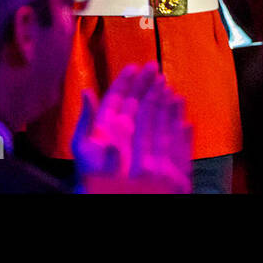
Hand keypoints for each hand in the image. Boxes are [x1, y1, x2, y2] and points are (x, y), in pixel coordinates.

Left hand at [73, 63, 192, 193]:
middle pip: (136, 100)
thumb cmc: (93, 174)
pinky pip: (164, 127)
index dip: (125, 81)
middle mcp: (123, 129)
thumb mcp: (84, 145)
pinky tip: (178, 104)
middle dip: (145, 82)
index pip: (116, 97)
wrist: (109, 196)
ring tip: (168, 83)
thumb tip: (86, 91)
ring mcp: (139, 138)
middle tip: (155, 67)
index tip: (135, 66)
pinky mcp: (152, 148)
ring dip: (159, 96)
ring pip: (151, 111)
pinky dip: (172, 115)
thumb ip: (86, 119)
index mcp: (106, 125)